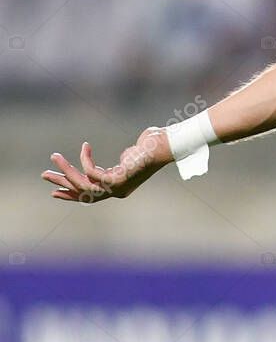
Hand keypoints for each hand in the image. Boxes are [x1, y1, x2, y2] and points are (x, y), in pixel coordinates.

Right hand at [41, 127, 172, 202]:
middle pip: (82, 192)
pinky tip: (85, 146)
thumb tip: (124, 157)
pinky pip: (92, 172)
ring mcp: (117, 187)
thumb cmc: (153, 147)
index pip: (90, 195)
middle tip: (44, 174)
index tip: (55, 191)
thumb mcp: (134, 155)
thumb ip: (125, 159)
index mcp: (119, 187)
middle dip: (62, 183)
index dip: (72, 193)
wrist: (165, 146)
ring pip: (83, 184)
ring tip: (54, 157)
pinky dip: (85, 159)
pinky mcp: (116, 180)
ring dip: (66, 170)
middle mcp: (117, 191)